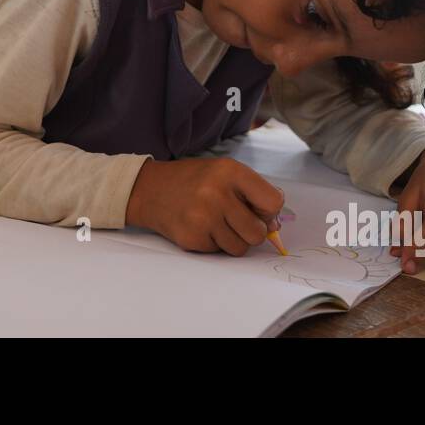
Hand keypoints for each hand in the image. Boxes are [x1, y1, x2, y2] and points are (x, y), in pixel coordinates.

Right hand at [125, 158, 283, 255]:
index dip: (269, 211)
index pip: (273, 202)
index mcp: (230, 171)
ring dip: (233, 240)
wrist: (150, 190)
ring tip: (216, 223)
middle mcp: (217, 193)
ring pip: (241, 248)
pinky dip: (214, 244)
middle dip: (250, 230)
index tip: (257, 210)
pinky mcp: (192, 238)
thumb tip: (274, 225)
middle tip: (234, 220)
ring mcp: (203, 218)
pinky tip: (201, 228)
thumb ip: (253, 193)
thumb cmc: (194, 181)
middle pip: (258, 232)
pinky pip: (220, 253)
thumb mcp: (224, 173)